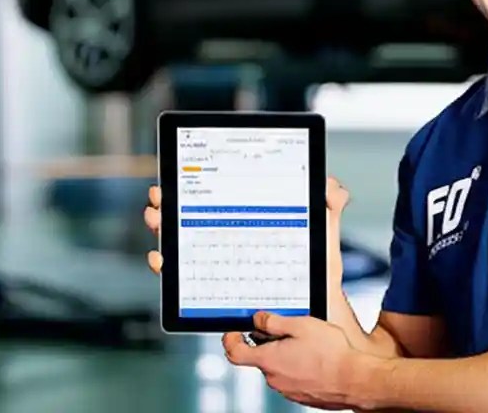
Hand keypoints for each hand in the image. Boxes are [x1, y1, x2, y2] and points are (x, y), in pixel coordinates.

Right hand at [145, 178, 350, 280]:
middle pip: (190, 218)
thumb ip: (329, 205)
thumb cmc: (316, 272)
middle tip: (160, 196)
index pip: (217, 200)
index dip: (195, 186)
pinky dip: (166, 266)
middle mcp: (230, 241)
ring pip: (180, 244)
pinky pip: (183, 278)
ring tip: (156, 218)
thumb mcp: (323, 233)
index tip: (179, 177)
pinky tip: (162, 258)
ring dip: (161, 229)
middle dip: (169, 205)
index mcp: (250, 222)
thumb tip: (330, 186)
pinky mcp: (216, 291)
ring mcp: (220, 265)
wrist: (315, 311)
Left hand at [223, 311, 374, 410]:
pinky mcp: (302, 396)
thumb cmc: (331, 354)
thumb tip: (258, 319)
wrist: (354, 380)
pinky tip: (317, 360)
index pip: (235, 353)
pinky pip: (294, 379)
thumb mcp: (301, 325)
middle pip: (261, 359)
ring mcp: (288, 390)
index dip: (230, 340)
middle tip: (289, 332)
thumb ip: (274, 321)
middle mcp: (274, 378)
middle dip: (270, 344)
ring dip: (287, 356)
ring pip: (279, 369)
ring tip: (310, 346)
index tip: (232, 333)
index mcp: (269, 360)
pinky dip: (300, 368)